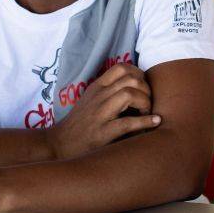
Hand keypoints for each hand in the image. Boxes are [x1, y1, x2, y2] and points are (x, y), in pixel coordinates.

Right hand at [46, 63, 161, 159]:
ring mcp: (100, 114)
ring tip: (146, 113)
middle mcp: (99, 96)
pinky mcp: (102, 132)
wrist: (59, 144)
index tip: (143, 88)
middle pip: (131, 79)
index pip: (122, 68)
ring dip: (145, 102)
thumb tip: (139, 88)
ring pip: (129, 94)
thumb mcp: (92, 100)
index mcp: (97, 87)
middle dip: (146, 89)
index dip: (139, 74)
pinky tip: (154, 122)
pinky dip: (146, 121)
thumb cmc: (80, 123)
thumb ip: (110, 91)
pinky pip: (128, 123)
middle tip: (147, 103)